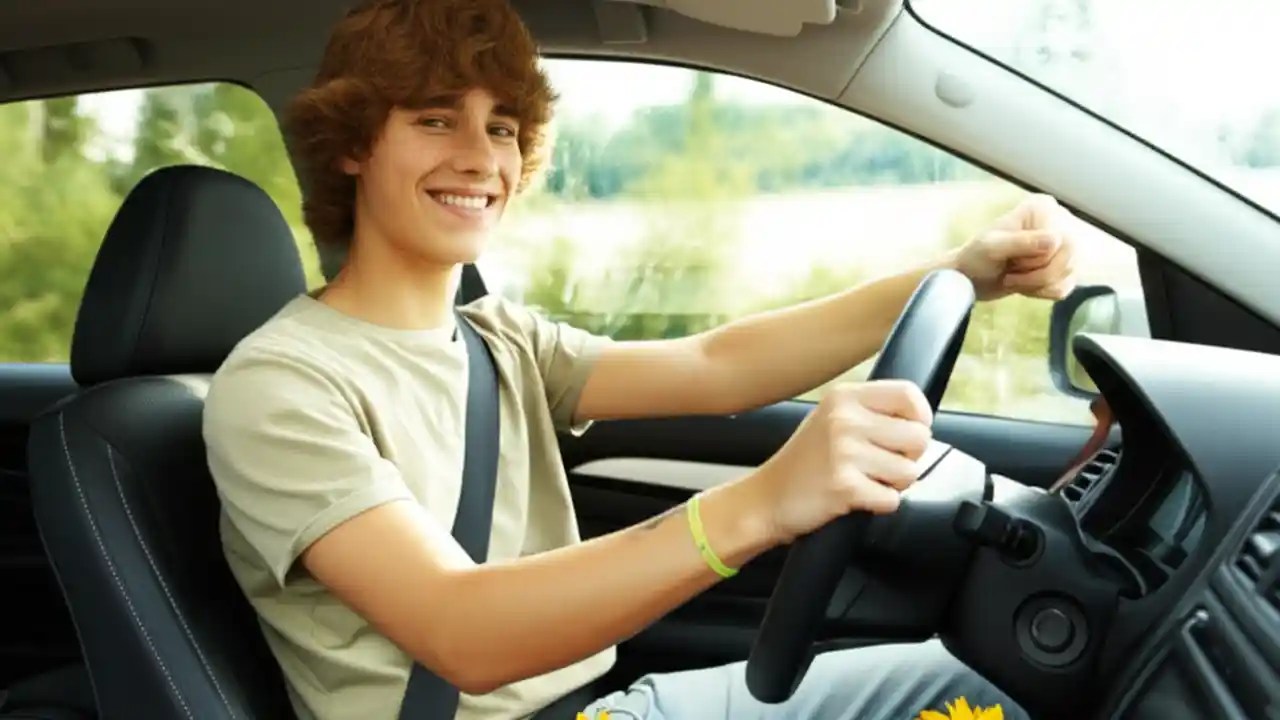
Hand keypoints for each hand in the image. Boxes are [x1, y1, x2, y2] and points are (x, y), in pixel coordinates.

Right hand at [747, 380, 932, 544]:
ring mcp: (844, 452)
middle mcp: (844, 418)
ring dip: (893, 484)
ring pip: (910, 471)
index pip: (909, 394)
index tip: (908, 434)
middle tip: (880, 464)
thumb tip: (921, 421)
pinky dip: (879, 505)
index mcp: (843, 396)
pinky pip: (892, 500)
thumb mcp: (831, 419)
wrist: (764, 499)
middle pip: (919, 436)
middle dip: (908, 457)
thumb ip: (871, 412)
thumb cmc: (804, 463)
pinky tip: (855, 497)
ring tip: (864, 480)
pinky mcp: (844, 486)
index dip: (920, 418)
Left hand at [952, 193, 1078, 301]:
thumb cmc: (976, 257)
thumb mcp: (992, 248)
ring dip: (1038, 285)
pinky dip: (1043, 292)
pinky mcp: (1063, 267)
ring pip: (1069, 274)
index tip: (1011, 261)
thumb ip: (1021, 242)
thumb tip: (1055, 240)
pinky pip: (1066, 287)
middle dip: (1039, 276)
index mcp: (1042, 208)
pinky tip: (1024, 285)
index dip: (1037, 260)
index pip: (1059, 240)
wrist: (970, 278)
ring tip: (1014, 278)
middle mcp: (1058, 222)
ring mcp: (1063, 245)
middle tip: (1011, 275)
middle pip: (1070, 257)